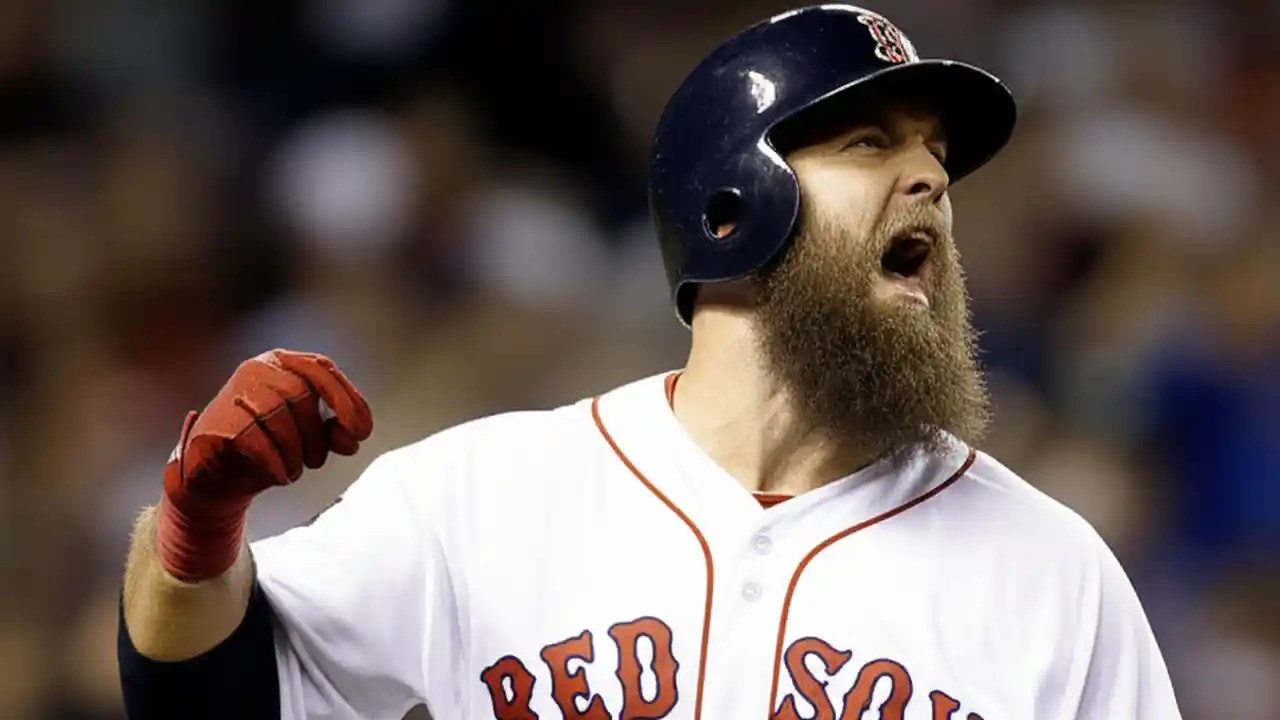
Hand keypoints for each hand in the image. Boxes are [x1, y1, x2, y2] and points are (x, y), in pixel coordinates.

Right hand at [156, 350, 372, 581]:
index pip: (322, 368)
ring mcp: (234, 392)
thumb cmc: (267, 448)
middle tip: (316, 461)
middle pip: (302, 393)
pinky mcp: (218, 422)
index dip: (348, 399)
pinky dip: (275, 462)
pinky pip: (255, 439)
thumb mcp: (308, 437)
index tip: (363, 432)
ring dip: (296, 452)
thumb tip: (354, 437)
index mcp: (283, 363)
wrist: (216, 476)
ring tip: (294, 469)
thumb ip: (333, 432)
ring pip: (279, 415)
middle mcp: (257, 369)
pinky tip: (278, 474)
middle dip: (317, 435)